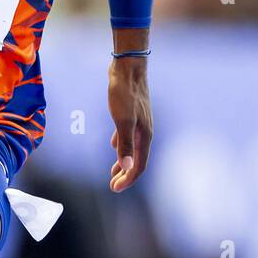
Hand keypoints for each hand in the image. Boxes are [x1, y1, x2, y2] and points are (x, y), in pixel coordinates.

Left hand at [107, 58, 152, 191]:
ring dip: (122, 161)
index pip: (138, 165)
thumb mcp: (122, 120)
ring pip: (131, 148)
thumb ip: (124, 143)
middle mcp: (144, 132)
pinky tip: (113, 145)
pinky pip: (127, 135)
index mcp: (144, 136)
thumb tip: (125, 167)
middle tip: (113, 186)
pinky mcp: (130, 114)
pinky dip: (120, 144)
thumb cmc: (124, 94)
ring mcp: (138, 122)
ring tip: (113, 171)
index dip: (128, 179)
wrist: (128, 69)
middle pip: (136, 159)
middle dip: (125, 174)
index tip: (114, 189)